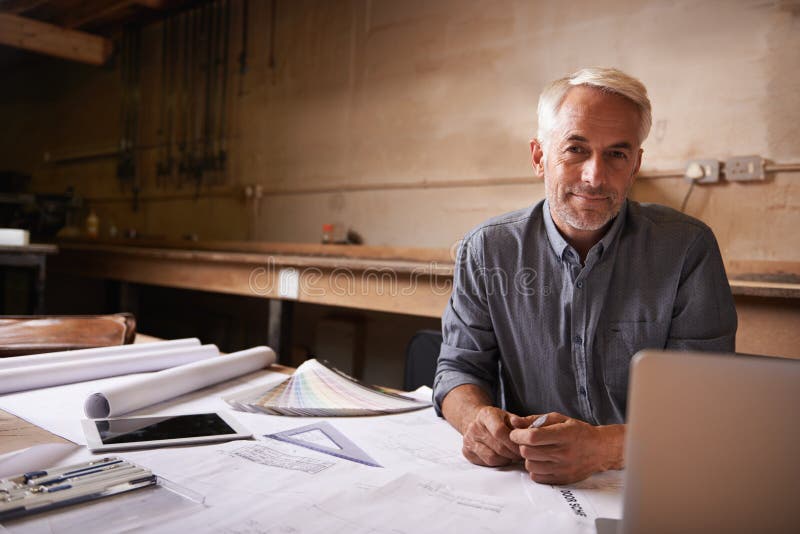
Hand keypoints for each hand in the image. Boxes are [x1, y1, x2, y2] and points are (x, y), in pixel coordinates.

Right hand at [460, 406, 525, 466]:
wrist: (475, 420)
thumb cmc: (496, 420)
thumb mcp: (508, 416)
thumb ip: (520, 424)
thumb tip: (530, 432)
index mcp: (486, 415)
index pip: (499, 431)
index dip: (513, 442)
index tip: (523, 447)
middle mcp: (474, 427)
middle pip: (498, 447)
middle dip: (513, 453)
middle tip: (522, 454)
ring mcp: (469, 440)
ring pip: (492, 458)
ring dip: (506, 459)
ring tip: (512, 455)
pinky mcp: (467, 452)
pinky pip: (486, 463)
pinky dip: (497, 462)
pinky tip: (502, 456)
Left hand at [509, 412, 623, 484]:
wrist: (600, 450)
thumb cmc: (578, 432)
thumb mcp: (559, 419)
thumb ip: (534, 420)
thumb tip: (513, 422)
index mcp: (563, 435)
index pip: (532, 437)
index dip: (519, 435)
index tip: (516, 433)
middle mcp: (564, 453)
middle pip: (527, 452)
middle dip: (522, 445)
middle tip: (527, 442)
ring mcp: (563, 469)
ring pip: (530, 465)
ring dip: (529, 458)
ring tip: (536, 452)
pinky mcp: (563, 480)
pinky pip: (537, 477)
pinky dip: (535, 469)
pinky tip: (542, 462)